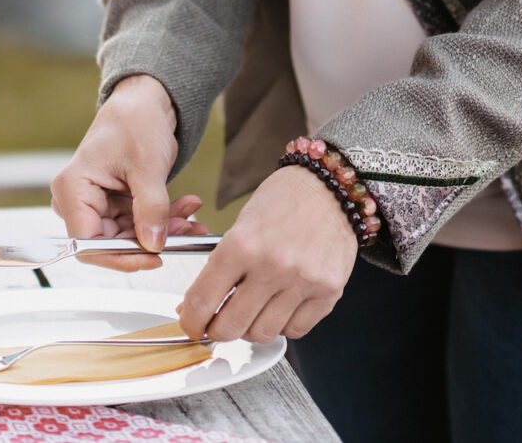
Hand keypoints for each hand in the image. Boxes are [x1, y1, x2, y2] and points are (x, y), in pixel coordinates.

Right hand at [50, 75, 209, 271]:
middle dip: (151, 241)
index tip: (156, 257)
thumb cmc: (136, 121)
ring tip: (192, 217)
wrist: (145, 103)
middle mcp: (78, 200)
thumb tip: (154, 245)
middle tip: (186, 231)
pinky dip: (164, 220)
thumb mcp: (148, 165)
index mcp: (73, 189)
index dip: (121, 256)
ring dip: (163, 230)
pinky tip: (187, 210)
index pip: (88, 243)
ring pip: (130, 236)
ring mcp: (96, 204)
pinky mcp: (114, 205)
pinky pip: (138, 224)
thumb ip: (151, 208)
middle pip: (111, 243)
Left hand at [177, 164, 357, 342]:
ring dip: (251, 329)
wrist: (330, 187)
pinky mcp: (328, 292)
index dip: (191, 321)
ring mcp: (303, 281)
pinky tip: (280, 306)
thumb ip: (222, 265)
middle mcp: (272, 265)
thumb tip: (199, 306)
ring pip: (262, 334)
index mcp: (243, 243)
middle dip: (217, 331)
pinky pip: (295, 330)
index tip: (192, 324)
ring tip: (252, 310)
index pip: (202, 301)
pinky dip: (282, 325)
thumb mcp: (241, 224)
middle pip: (230, 327)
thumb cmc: (283, 200)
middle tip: (218, 323)